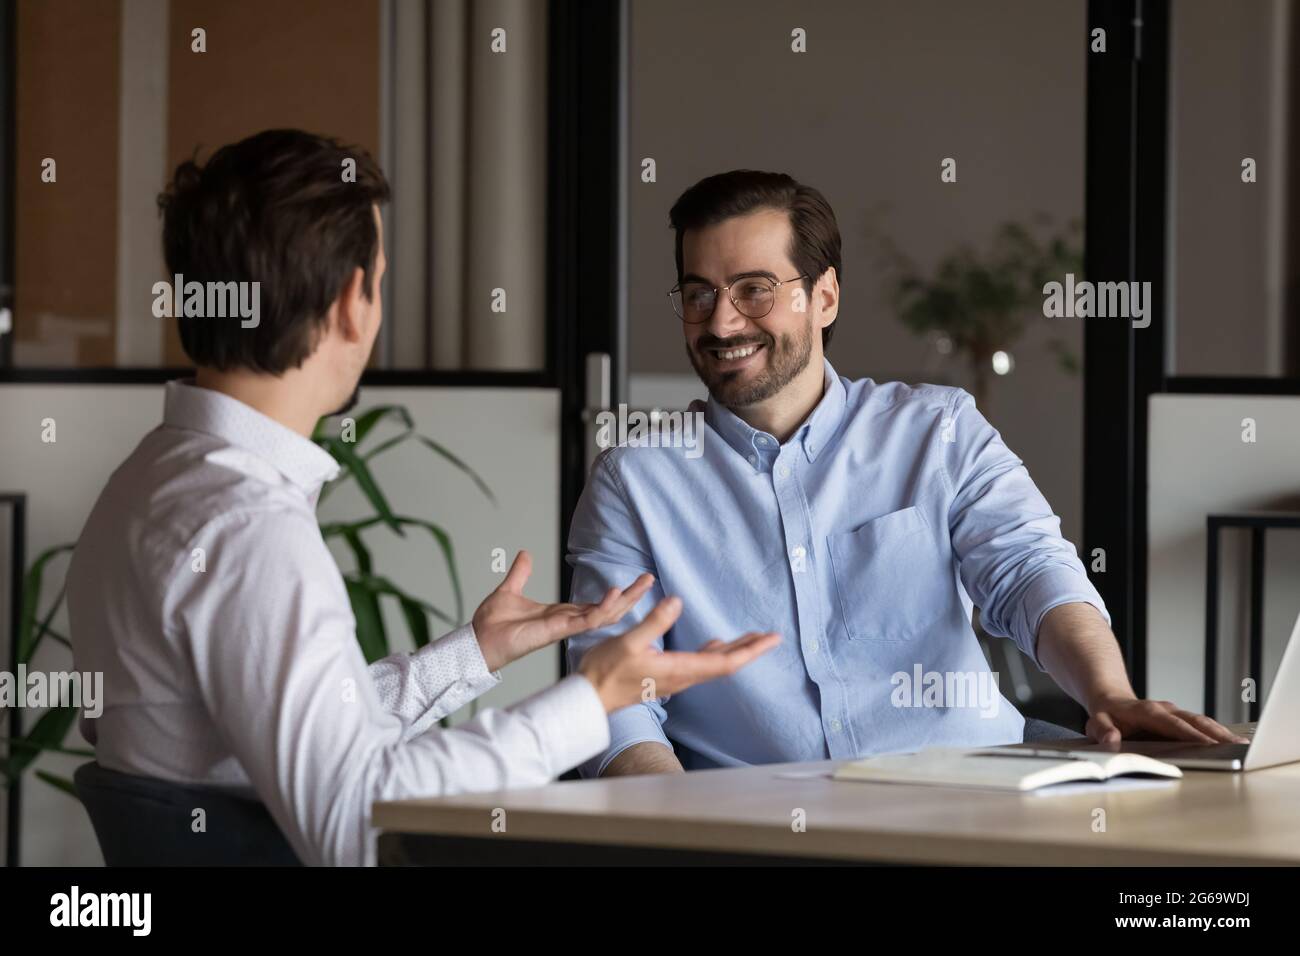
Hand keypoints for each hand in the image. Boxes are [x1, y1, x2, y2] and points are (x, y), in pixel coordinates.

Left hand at [471, 551, 653, 671]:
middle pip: (606, 609)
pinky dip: (601, 610)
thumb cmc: (490, 624)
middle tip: (649, 579)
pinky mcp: (556, 631)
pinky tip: (614, 597)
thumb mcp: (509, 591)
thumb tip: (525, 554)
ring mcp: (564, 627)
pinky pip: (585, 621)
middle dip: (629, 597)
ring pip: (602, 615)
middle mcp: (566, 621)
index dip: (615, 595)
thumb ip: (520, 574)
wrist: (476, 642)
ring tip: (642, 585)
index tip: (634, 581)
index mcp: (559, 613)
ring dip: (623, 601)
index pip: (595, 604)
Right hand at [578, 596, 779, 712]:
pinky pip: (700, 666)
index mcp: (679, 669)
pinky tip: (714, 644)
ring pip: (714, 665)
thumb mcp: (629, 642)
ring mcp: (676, 679)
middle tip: (771, 636)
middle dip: (750, 650)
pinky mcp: (667, 677)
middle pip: (725, 664)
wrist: (590, 698)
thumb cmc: (606, 671)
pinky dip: (714, 654)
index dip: (751, 650)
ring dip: (734, 652)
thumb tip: (678, 603)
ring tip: (750, 639)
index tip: (771, 639)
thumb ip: (655, 622)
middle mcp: (683, 677)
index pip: (725, 662)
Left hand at [1086, 695, 1249, 745]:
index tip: (1207, 744)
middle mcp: (1164, 710)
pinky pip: (1201, 725)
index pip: (1171, 723)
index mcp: (1146, 711)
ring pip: (1202, 721)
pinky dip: (1217, 733)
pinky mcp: (1180, 720)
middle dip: (1215, 734)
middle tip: (1236, 747)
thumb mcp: (1096, 722)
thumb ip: (1102, 731)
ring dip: (1221, 733)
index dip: (1189, 733)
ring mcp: (1174, 714)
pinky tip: (1233, 743)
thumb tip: (1112, 740)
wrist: (1110, 698)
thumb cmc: (1105, 714)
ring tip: (1242, 746)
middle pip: (1194, 721)